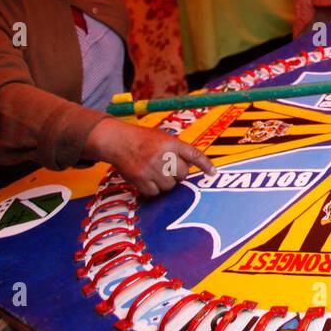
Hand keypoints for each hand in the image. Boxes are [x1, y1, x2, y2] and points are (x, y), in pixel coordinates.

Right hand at [84, 119, 216, 196]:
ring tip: (156, 172)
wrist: (117, 141)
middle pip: (183, 175)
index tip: (212, 172)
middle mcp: (164, 155)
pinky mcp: (141, 179)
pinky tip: (147, 179)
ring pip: (170, 186)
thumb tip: (192, 165)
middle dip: (178, 174)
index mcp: (172, 143)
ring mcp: (152, 168)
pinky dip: (152, 189)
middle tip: (168, 169)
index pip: (194, 154)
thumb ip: (177, 149)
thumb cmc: (142, 139)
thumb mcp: (163, 138)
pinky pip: (155, 193)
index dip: (205, 164)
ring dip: (165, 183)